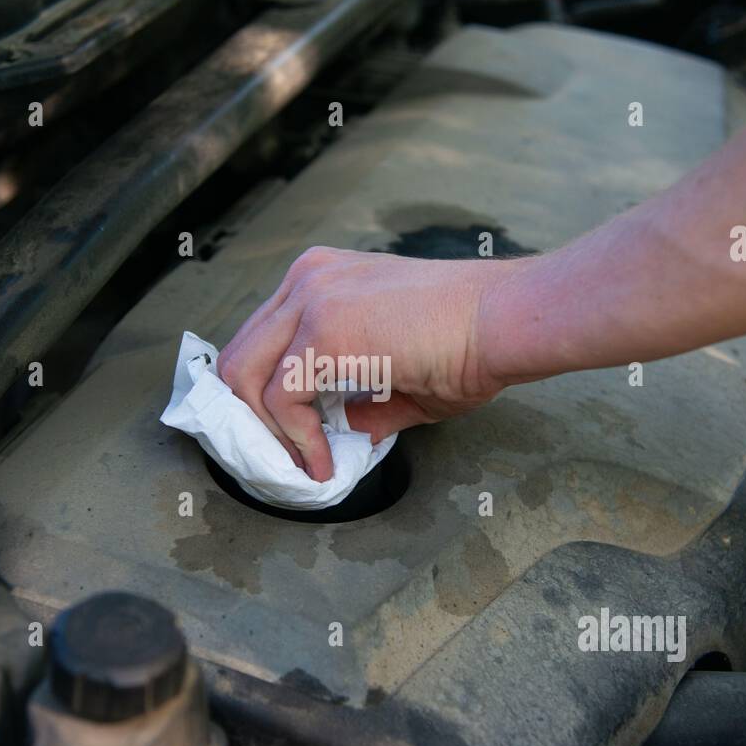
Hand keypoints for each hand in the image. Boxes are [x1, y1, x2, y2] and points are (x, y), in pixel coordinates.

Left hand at [216, 246, 516, 481]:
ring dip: (265, 434)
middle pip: (239, 357)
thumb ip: (360, 400)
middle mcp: (308, 278)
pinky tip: (324, 463)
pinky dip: (296, 442)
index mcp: (322, 277)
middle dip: (248, 420)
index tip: (279, 441)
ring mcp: (312, 300)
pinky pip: (281, 400)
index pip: (260, 340)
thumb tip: (341, 436)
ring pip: (245, 379)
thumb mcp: (399, 372)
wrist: (507, 321)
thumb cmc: (472, 341)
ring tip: (299, 467)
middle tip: (275, 462)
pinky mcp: (324, 332)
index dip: (260, 398)